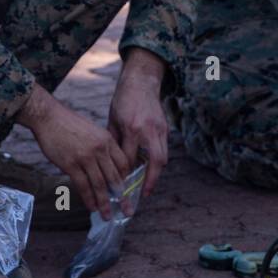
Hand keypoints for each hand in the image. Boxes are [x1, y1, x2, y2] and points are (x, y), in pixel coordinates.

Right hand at [18, 84, 129, 219]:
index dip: (126, 180)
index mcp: (107, 140)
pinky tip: (92, 207)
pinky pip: (83, 185)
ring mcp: (85, 157)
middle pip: (114, 177)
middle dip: (122, 197)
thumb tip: (106, 167)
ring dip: (104, 203)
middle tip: (127, 210)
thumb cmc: (69, 123)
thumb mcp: (92, 130)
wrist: (49, 117)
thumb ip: (102, 146)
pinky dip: (88, 198)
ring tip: (107, 215)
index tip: (127, 190)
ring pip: (100, 185)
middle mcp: (99, 149)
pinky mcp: (71, 164)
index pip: (123, 164)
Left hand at [108, 49, 168, 197]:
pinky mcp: (165, 128)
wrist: (141, 82)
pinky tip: (150, 169)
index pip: (129, 159)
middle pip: (155, 162)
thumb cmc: (123, 100)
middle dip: (151, 181)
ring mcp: (160, 130)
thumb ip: (114, 141)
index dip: (124, 174)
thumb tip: (111, 162)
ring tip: (148, 186)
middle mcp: (148, 131)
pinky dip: (157, 161)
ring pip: (163, 157)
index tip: (119, 185)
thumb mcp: (113, 120)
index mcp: (132, 129)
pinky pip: (163, 150)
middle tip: (144, 195)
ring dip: (156, 173)